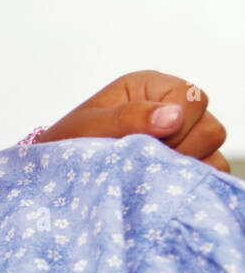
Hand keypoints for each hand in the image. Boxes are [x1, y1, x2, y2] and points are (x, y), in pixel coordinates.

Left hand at [39, 70, 229, 172]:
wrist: (57, 173)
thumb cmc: (70, 143)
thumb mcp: (91, 127)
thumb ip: (129, 117)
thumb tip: (173, 115)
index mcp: (151, 88)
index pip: (194, 100)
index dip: (177, 126)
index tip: (145, 142)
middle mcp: (172, 108)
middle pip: (210, 128)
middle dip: (180, 150)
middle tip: (142, 160)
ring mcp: (183, 137)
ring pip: (214, 152)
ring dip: (184, 167)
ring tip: (147, 173)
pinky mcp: (185, 163)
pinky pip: (210, 173)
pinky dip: (192, 182)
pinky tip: (161, 184)